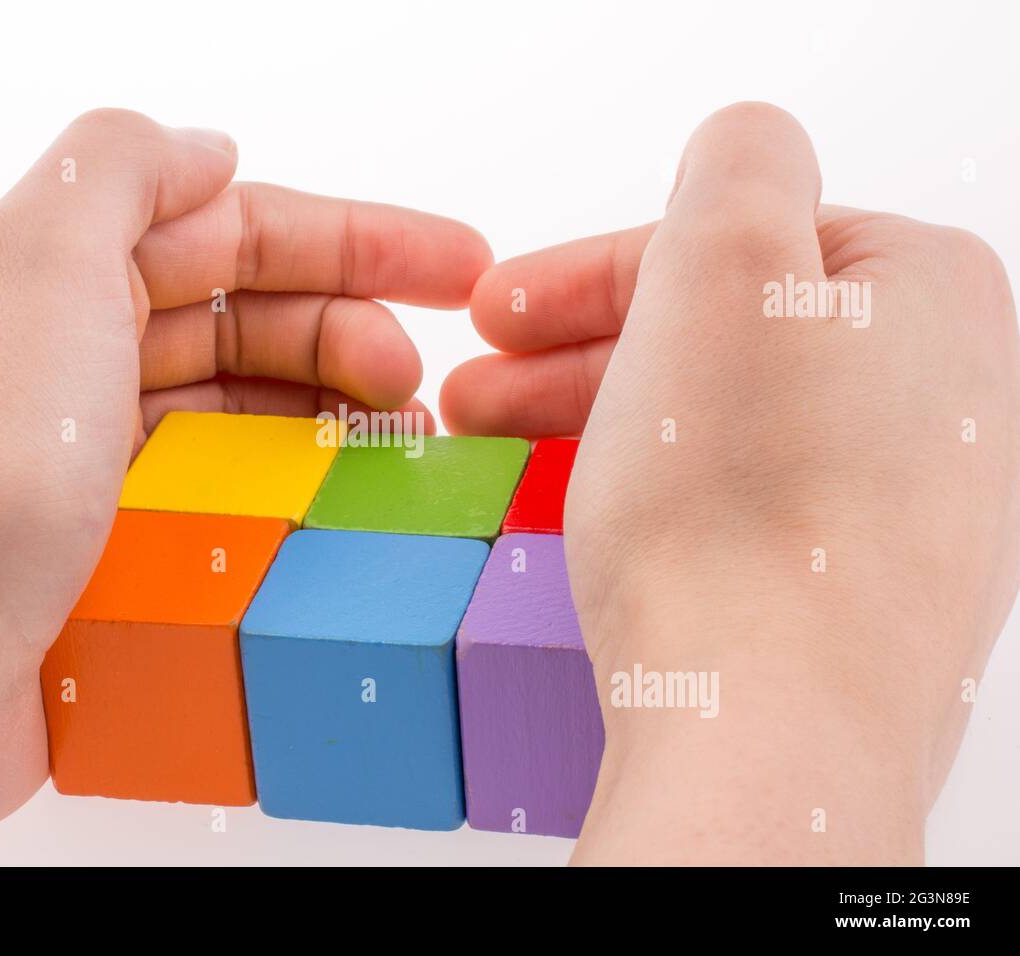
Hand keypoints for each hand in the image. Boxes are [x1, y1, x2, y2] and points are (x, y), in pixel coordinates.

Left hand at [0, 109, 490, 862]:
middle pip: (250, 328)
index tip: (462, 268)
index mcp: (57, 280)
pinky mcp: (113, 563)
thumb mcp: (39, 260)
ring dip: (335, 424)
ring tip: (407, 450)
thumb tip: (212, 153)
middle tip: (425, 385)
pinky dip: (296, 506)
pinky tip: (346, 521)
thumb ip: (122, 169)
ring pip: (248, 423)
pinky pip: (230, 513)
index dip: (353, 242)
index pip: (233, 234)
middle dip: (352, 338)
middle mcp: (75, 369)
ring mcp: (95, 473)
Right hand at [443, 102, 1019, 863]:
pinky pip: (740, 517)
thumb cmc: (742, 513)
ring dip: (605, 426)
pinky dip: (659, 502)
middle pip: (726, 343)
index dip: (595, 272)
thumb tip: (745, 160)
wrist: (769, 736)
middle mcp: (948, 406)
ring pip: (725, 431)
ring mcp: (913, 516)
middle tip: (481, 392)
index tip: (499, 309)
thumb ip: (735, 163)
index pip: (737, 245)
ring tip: (510, 458)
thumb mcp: (722, 260)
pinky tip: (600, 526)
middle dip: (581, 356)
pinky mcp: (861, 602)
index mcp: (933, 301)